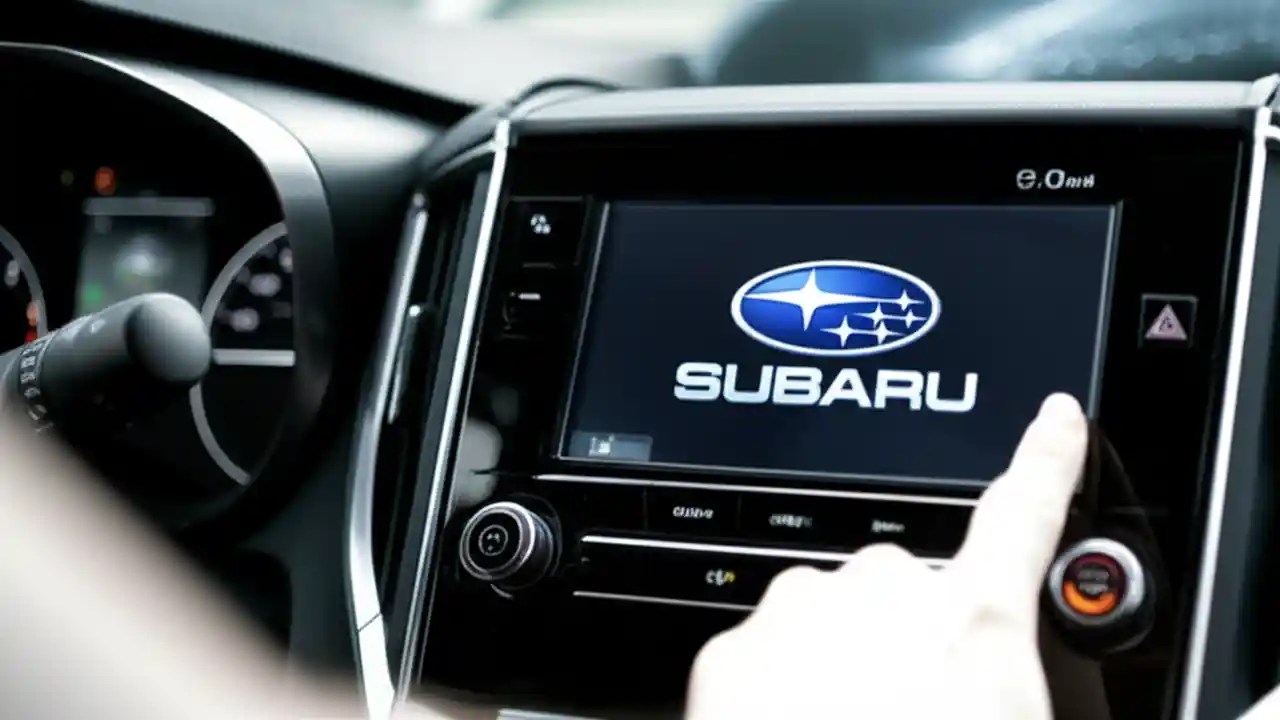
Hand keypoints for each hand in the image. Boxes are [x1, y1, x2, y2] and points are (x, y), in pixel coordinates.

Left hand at [686, 393, 1087, 718]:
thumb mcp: (1009, 718)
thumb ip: (1000, 681)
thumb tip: (987, 676)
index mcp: (968, 624)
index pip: (1023, 516)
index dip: (1044, 459)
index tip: (1053, 417)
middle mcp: (879, 597)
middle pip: (904, 588)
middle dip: (905, 636)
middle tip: (907, 711)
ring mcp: (796, 614)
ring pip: (829, 619)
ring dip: (837, 661)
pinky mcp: (729, 646)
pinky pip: (766, 650)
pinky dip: (778, 686)